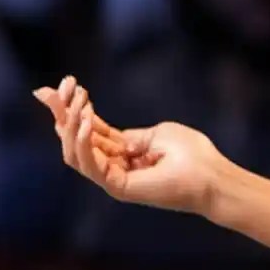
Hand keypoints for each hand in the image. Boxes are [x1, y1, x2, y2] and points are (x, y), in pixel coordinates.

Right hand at [33, 75, 228, 214]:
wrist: (212, 175)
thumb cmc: (193, 154)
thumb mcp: (157, 133)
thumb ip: (128, 134)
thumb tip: (101, 128)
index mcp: (123, 154)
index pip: (88, 130)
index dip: (72, 107)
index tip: (67, 81)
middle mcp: (113, 167)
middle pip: (74, 140)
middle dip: (62, 112)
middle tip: (57, 87)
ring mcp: (113, 179)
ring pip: (74, 153)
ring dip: (70, 124)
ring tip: (77, 101)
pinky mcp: (117, 187)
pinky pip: (89, 164)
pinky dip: (83, 141)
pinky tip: (85, 119)